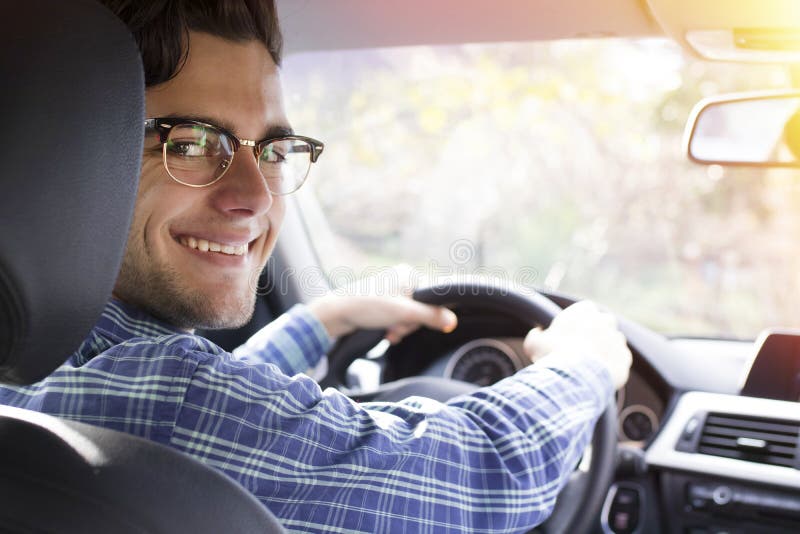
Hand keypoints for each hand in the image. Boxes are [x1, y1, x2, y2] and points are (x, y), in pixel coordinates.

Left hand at [307, 265, 456, 342]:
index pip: (433, 298)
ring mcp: (392, 291)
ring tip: (388, 331)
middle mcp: (401, 279)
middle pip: (421, 309)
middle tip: (395, 327)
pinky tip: (385, 332)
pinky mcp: (383, 302)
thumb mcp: (404, 313)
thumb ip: (431, 316)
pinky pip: (398, 317)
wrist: (337, 313)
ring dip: (400, 328)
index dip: (426, 315)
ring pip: (409, 316)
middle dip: (409, 324)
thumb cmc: (368, 307)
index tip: (412, 321)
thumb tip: (453, 321)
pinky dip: (394, 327)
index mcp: (409, 274)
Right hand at [523, 301, 631, 388]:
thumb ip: (536, 334)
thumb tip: (538, 333)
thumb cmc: (552, 356)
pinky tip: (597, 375)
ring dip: (604, 351)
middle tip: (580, 349)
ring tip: (588, 366)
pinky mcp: (625, 358)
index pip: (585, 310)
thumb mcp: (533, 343)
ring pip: (612, 343)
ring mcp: (617, 339)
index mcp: (584, 310)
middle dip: (594, 334)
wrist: (574, 378)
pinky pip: (619, 361)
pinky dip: (611, 367)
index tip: (569, 334)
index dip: (577, 322)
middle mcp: (605, 320)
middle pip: (602, 324)